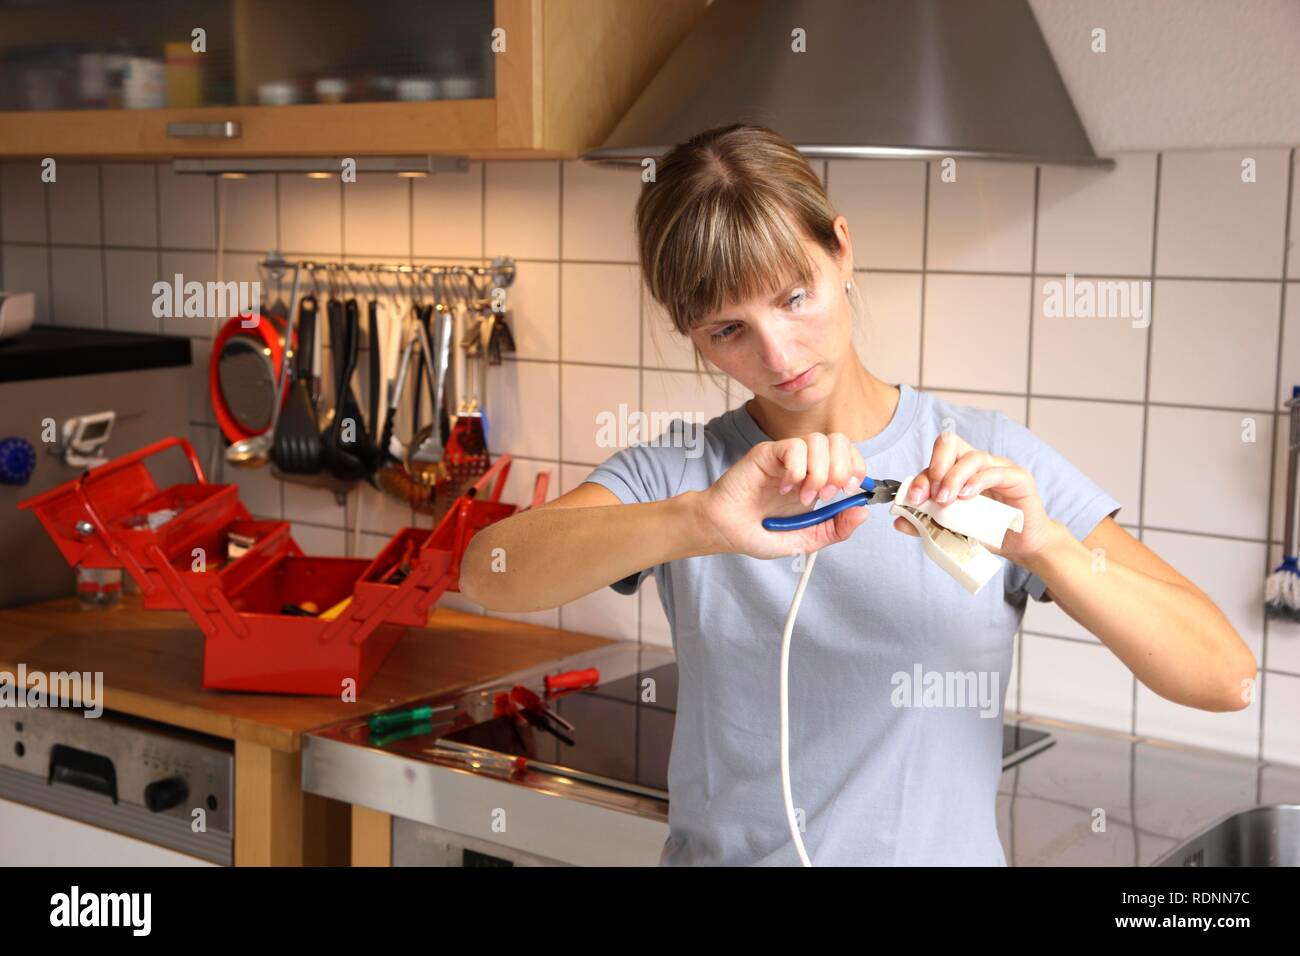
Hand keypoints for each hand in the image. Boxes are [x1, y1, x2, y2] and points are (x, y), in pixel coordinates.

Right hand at [696, 432, 869, 559]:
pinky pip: (794, 447)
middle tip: (826, 495)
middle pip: (840, 441)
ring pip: (819, 441)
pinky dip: (796, 471)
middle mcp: (805, 464)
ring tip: (803, 497)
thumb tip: (862, 512)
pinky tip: (784, 489)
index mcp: (818, 480)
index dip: (857, 468)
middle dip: (841, 469)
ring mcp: (787, 457)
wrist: (725, 531)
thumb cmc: (760, 533)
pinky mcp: (768, 453)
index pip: (849, 455)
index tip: (849, 491)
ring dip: (819, 473)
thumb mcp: (806, 541)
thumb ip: (835, 530)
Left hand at [892, 430, 1061, 565]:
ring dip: (954, 478)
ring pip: (972, 457)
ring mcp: (999, 467)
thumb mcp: (952, 530)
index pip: (935, 460)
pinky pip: (996, 472)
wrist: (1021, 546)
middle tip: (930, 495)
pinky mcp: (1018, 477)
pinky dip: (977, 482)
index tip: (913, 498)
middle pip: (951, 444)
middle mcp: (978, 463)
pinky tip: (967, 496)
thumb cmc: (987, 532)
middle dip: (935, 467)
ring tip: (945, 500)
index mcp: (960, 470)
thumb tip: (899, 521)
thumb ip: (926, 523)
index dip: (921, 476)